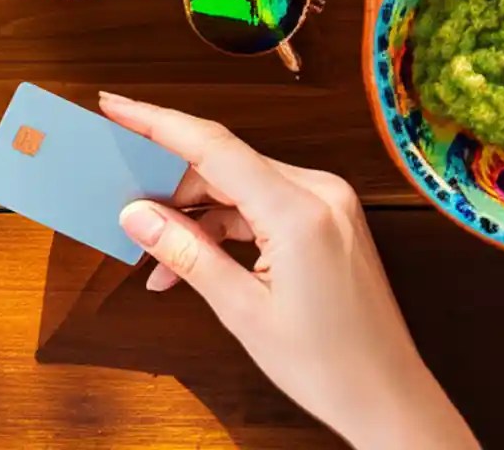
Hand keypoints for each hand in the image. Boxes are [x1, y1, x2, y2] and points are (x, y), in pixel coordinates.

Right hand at [101, 93, 477, 449]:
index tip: (115, 106)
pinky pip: (259, 206)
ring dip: (193, 214)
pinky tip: (190, 259)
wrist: (388, 397)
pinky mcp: (326, 218)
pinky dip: (223, 228)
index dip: (156, 121)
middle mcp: (319, 193)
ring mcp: (326, 203)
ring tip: (152, 252)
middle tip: (121, 201)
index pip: (213, 147)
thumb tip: (135, 214)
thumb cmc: (329, 364)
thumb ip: (185, 253)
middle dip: (168, 184)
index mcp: (300, 211)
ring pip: (237, 186)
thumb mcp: (241, 310)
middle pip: (223, 164)